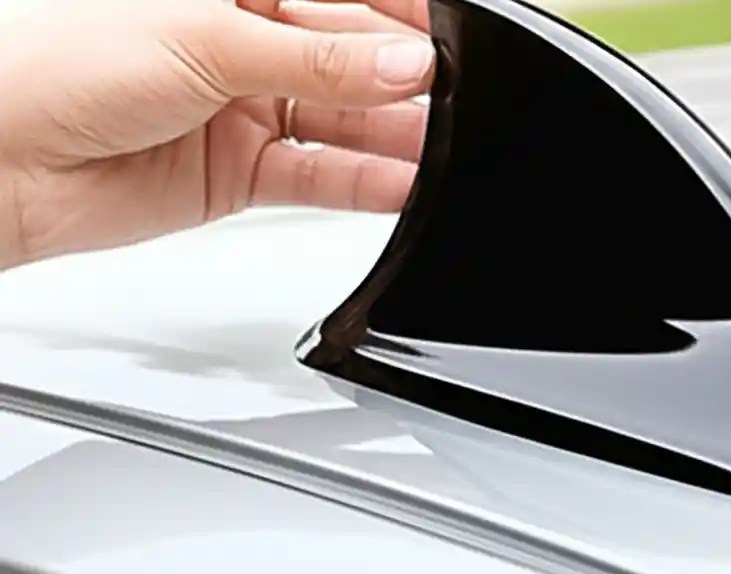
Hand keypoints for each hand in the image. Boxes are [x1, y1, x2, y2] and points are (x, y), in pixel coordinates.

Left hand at [0, 0, 433, 269]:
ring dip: (394, 137)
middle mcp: (243, 43)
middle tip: (456, 98)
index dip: (401, 15)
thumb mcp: (206, 41)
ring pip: (341, 120)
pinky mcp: (240, 171)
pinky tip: (405, 185)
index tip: (455, 38)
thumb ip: (316, 60)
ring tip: (445, 150)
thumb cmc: (59, 66)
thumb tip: (403, 66)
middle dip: (403, 80)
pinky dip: (363, 184)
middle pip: (348, 58)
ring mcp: (243, 108)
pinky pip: (319, 175)